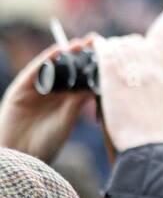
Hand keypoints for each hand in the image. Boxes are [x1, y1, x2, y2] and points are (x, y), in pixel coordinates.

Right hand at [0, 40, 93, 161]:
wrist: (20, 157)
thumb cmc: (46, 144)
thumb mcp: (67, 118)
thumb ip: (79, 100)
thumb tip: (98, 83)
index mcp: (66, 100)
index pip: (81, 77)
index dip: (91, 65)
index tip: (107, 52)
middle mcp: (52, 92)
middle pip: (68, 68)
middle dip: (80, 54)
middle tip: (95, 40)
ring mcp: (36, 90)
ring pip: (52, 67)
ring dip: (64, 53)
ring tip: (79, 44)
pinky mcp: (21, 89)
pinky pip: (34, 71)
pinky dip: (45, 60)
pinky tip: (57, 51)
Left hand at [89, 34, 162, 153]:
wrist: (146, 141)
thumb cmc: (151, 129)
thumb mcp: (159, 98)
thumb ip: (150, 82)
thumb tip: (135, 77)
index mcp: (161, 72)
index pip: (150, 47)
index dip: (137, 48)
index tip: (129, 56)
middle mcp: (149, 65)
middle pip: (133, 42)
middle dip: (121, 46)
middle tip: (111, 56)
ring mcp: (131, 67)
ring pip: (118, 44)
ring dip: (109, 48)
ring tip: (101, 56)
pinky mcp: (113, 74)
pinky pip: (104, 50)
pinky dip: (98, 48)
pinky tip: (94, 50)